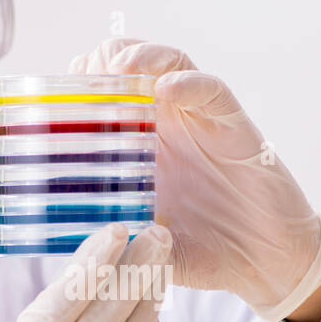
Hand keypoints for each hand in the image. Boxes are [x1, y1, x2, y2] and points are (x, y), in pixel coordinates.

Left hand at [69, 38, 320, 321]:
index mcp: (139, 148)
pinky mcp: (232, 125)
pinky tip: (167, 91)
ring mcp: (199, 120)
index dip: (78, 85)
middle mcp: (167, 125)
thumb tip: (67, 253)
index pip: (103, 95)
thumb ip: (116, 241)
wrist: (265, 263)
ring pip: (169, 63)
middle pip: (130, 66)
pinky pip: (210, 90)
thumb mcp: (147, 248)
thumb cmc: (205, 252)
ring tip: (121, 67)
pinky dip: (188, 84)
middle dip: (104, 61)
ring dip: (143, 57)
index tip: (55, 97)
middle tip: (85, 75)